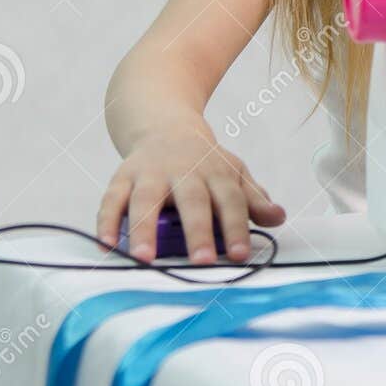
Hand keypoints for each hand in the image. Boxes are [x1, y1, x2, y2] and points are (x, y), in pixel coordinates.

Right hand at [96, 128, 285, 264]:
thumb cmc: (204, 160)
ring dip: (144, 229)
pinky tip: (107, 244)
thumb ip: (253, 198)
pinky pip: (111, 199)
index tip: (240, 255)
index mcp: (216, 173)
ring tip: (145, 258)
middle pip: (192, 201)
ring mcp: (151, 173)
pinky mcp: (122, 176)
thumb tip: (279, 217)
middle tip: (202, 261)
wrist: (166, 124)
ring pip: (146, 200)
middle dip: (198, 231)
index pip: (231, 201)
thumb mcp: (233, 173)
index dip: (237, 227)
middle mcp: (184, 172)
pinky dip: (106, 221)